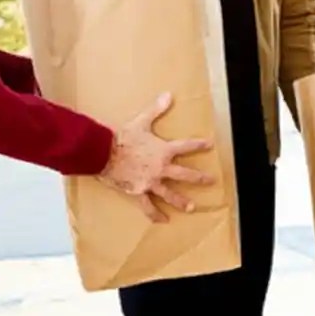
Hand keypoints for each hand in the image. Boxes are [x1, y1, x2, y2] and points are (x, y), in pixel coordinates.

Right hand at [99, 91, 214, 222]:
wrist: (104, 153)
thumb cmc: (123, 138)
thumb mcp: (141, 122)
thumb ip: (156, 110)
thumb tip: (168, 95)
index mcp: (163, 151)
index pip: (186, 146)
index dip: (198, 145)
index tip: (209, 145)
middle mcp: (160, 168)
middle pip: (184, 175)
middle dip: (199, 179)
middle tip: (210, 181)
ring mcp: (150, 182)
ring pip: (170, 194)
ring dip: (181, 201)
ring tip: (191, 207)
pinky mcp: (139, 191)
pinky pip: (149, 206)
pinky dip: (155, 215)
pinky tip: (163, 221)